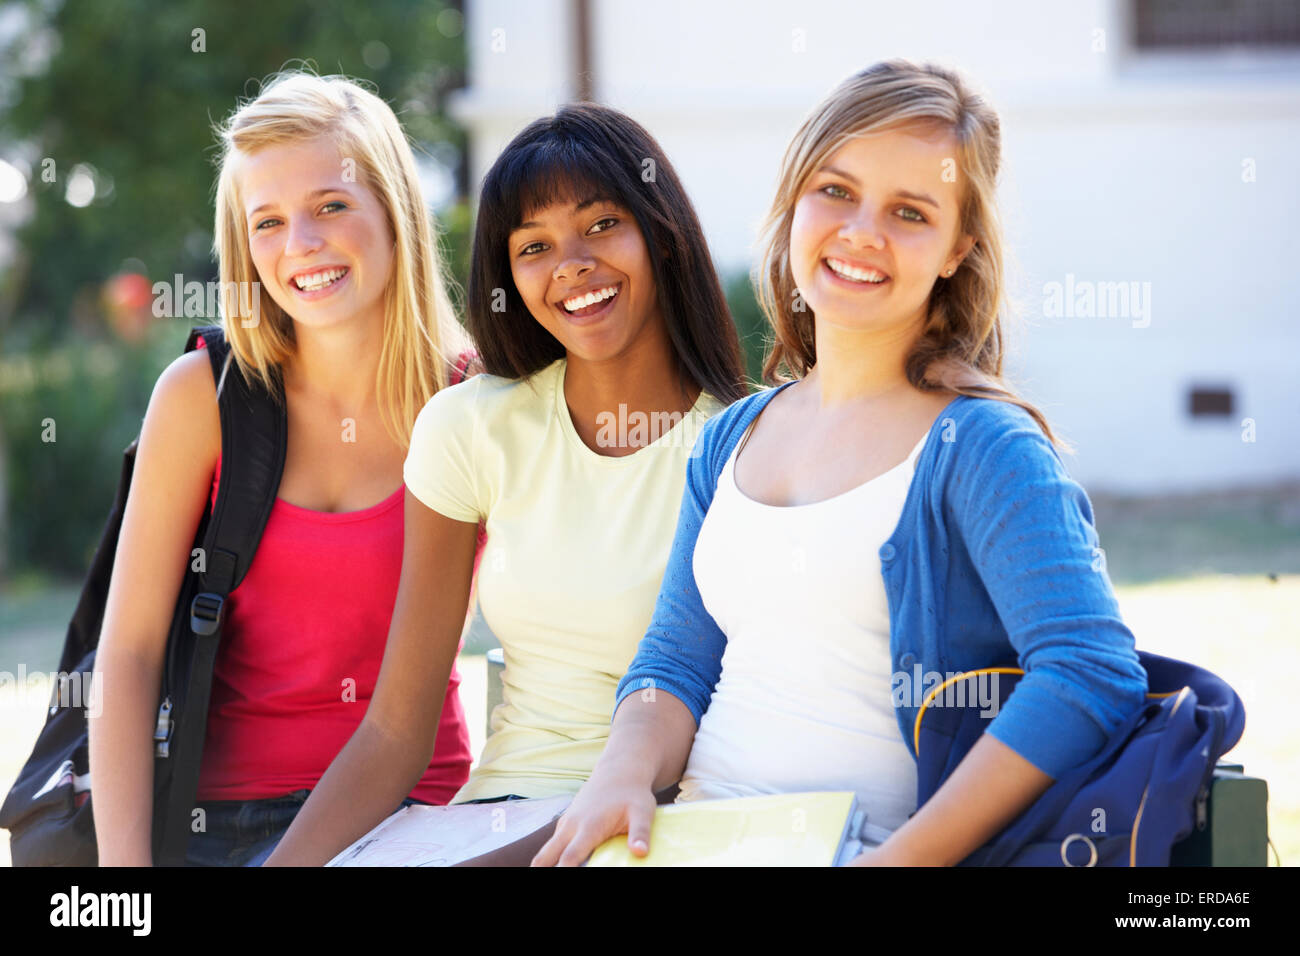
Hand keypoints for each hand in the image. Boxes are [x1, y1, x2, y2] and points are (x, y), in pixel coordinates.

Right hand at [531, 769, 657, 866]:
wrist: (619, 772)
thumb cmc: (633, 794)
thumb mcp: (643, 812)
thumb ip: (640, 832)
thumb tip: (640, 852)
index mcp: (589, 827)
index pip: (569, 858)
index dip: (563, 872)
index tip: (561, 878)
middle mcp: (571, 826)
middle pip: (546, 856)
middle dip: (541, 869)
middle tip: (538, 878)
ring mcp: (566, 824)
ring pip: (547, 850)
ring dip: (545, 863)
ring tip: (546, 871)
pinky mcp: (566, 823)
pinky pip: (553, 844)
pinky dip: (551, 857)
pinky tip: (559, 865)